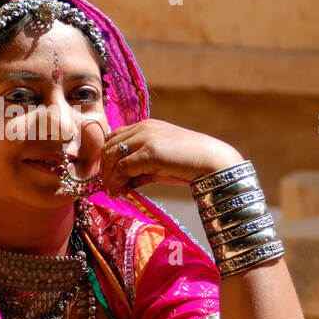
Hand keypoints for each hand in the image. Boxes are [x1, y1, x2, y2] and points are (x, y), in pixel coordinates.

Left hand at [99, 119, 243, 196]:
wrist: (212, 162)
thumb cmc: (189, 164)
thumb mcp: (161, 164)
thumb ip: (141, 169)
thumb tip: (124, 184)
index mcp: (146, 126)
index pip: (114, 138)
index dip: (108, 159)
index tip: (110, 177)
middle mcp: (143, 128)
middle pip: (109, 146)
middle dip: (105, 169)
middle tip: (109, 187)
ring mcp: (146, 137)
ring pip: (113, 156)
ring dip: (109, 176)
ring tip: (114, 191)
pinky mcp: (149, 151)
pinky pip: (123, 167)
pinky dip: (118, 181)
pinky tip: (121, 192)